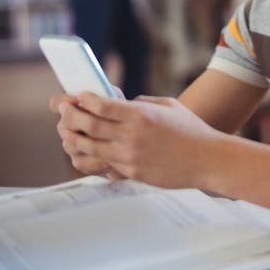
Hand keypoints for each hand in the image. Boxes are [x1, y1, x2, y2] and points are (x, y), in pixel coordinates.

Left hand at [54, 92, 221, 187]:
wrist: (207, 160)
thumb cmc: (190, 129)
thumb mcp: (167, 106)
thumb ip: (141, 103)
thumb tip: (118, 104)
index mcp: (141, 114)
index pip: (102, 105)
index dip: (84, 100)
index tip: (76, 96)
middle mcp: (132, 135)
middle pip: (90, 125)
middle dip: (71, 116)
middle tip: (63, 109)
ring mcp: (131, 157)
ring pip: (90, 148)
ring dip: (73, 138)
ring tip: (65, 131)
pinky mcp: (133, 173)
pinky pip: (103, 165)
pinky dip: (88, 157)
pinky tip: (80, 152)